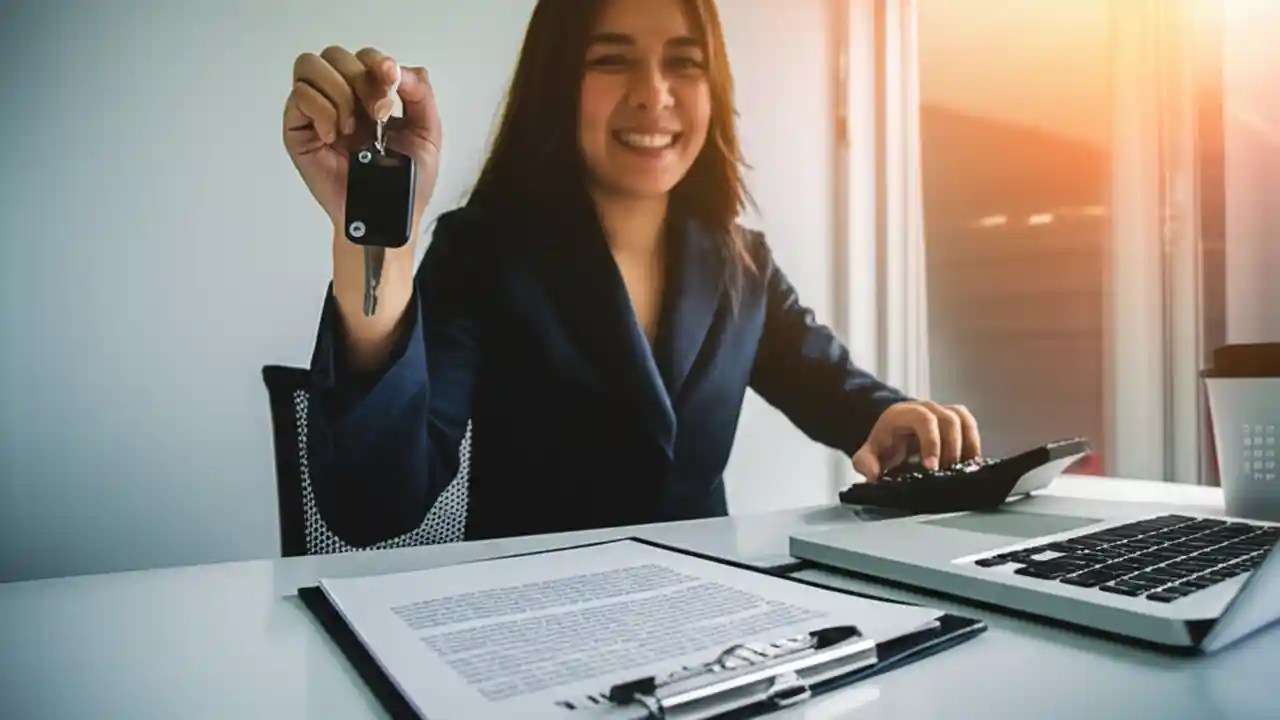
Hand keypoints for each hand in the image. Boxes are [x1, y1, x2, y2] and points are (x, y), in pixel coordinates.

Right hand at [283, 45, 441, 231]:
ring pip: (310, 65)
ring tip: (353, 127)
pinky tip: (334, 136)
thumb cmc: (406, 180)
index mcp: (371, 94)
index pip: (364, 57)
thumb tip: (398, 68)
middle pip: (335, 54)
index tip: (391, 82)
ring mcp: (317, 112)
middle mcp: (341, 97)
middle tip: (378, 115)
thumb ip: (420, 93)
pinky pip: (299, 96)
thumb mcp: (428, 132)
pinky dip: (321, 110)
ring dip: (338, 91)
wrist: (388, 214)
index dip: (377, 62)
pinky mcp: (298, 129)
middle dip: (360, 80)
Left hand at [852, 401, 981, 480]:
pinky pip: (970, 426)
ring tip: (962, 470)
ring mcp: (942, 412)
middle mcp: (926, 408)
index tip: (931, 468)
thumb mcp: (868, 456)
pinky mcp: (955, 421)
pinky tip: (969, 465)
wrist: (891, 438)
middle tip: (947, 473)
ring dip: (967, 445)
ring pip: (963, 420)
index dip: (932, 442)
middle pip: (949, 419)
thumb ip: (865, 464)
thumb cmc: (882, 446)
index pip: (924, 420)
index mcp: (903, 414)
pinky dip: (973, 445)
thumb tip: (871, 477)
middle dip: (951, 448)